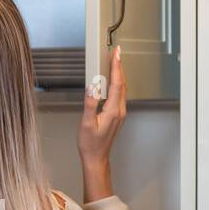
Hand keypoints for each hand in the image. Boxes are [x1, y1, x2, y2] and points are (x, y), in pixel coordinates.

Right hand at [77, 45, 125, 201]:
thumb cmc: (90, 144)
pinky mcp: (117, 115)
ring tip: (115, 61)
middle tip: (117, 51)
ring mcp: (119, 113)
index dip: (116, 66)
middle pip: (122, 83)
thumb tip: (92, 87)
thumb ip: (90, 104)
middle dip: (119, 66)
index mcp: (113, 110)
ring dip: (119, 73)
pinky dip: (117, 83)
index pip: (116, 83)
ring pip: (121, 88)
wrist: (96, 158)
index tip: (116, 53)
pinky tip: (112, 80)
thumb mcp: (87, 124)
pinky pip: (119, 94)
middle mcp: (119, 110)